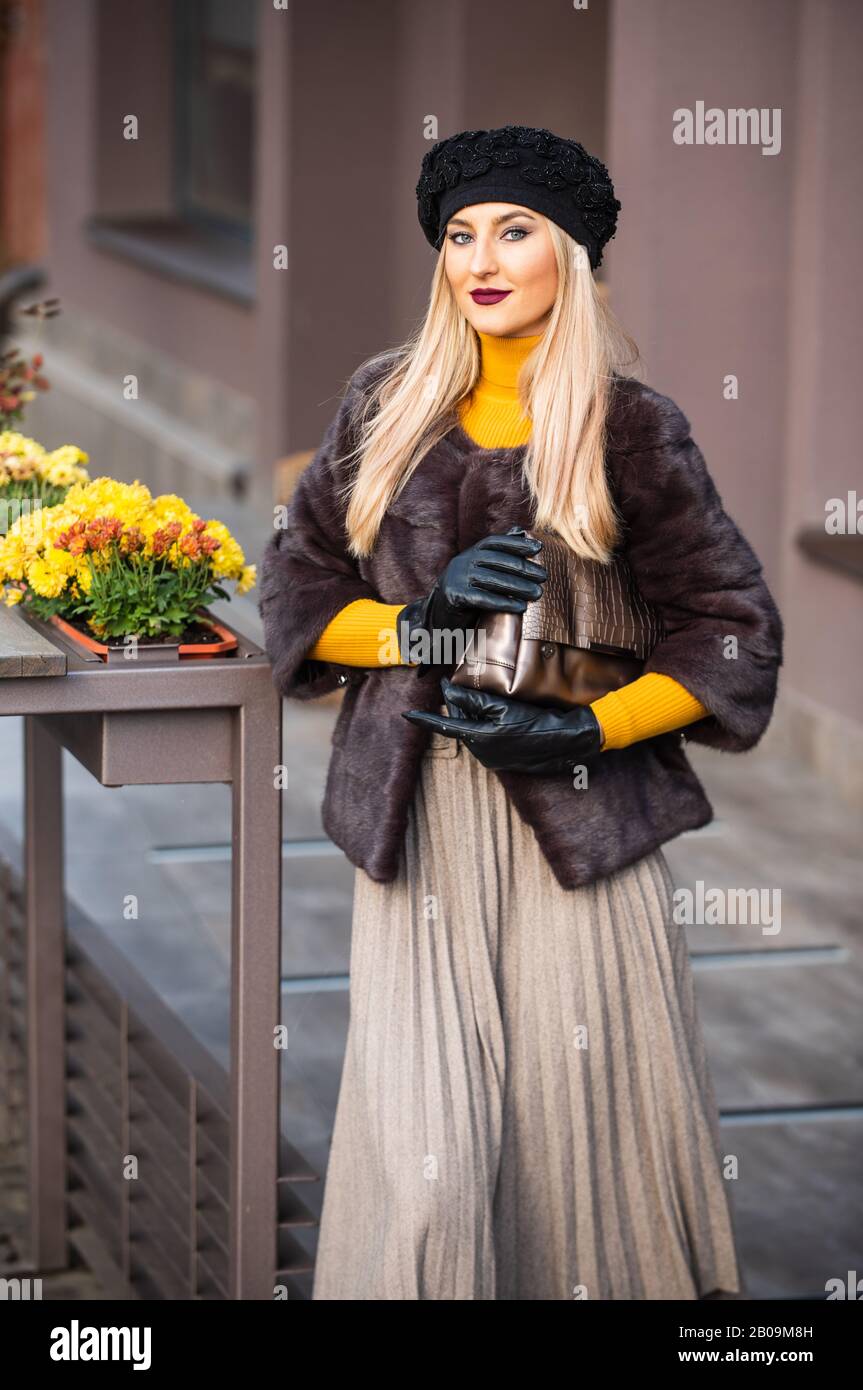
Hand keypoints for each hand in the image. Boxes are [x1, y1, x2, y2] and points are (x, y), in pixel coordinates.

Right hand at [396, 526, 546, 669]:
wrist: (439, 616)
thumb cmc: (467, 592)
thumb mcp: (480, 570)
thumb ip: (499, 553)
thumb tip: (520, 530)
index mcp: (470, 553)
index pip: (495, 542)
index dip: (517, 543)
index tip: (538, 548)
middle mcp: (463, 562)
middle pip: (497, 561)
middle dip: (523, 568)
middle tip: (544, 577)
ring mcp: (457, 578)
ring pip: (492, 580)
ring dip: (518, 587)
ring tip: (538, 593)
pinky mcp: (454, 596)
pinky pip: (482, 598)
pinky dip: (504, 602)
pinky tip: (521, 607)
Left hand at [402, 676, 603, 773]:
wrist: (569, 742)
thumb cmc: (538, 723)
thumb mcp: (503, 707)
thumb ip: (473, 699)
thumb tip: (447, 691)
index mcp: (479, 740)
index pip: (444, 727)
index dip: (424, 719)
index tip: (407, 714)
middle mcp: (483, 752)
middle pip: (459, 725)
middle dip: (454, 706)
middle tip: (452, 683)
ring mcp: (494, 757)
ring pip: (472, 730)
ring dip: (470, 713)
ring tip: (473, 692)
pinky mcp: (505, 757)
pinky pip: (485, 737)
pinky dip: (483, 722)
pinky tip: (491, 708)